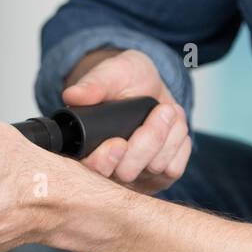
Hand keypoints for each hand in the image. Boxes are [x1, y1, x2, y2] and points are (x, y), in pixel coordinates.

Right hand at [62, 49, 190, 195]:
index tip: (119, 142)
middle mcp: (108, 168)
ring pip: (154, 169)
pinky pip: (173, 169)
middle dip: (147, 141)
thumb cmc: (125, 80)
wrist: (150, 85)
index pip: (89, 171)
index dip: (104, 162)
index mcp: (86, 148)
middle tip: (161, 110)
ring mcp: (134, 176)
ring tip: (167, 110)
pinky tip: (173, 127)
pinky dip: (178, 143)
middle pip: (126, 173)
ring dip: (167, 135)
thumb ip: (92, 85)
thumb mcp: (109, 74)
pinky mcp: (159, 177)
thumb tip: (73, 95)